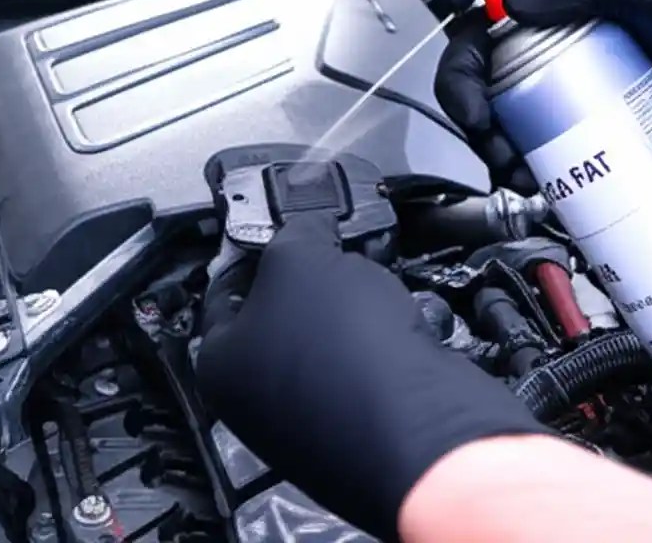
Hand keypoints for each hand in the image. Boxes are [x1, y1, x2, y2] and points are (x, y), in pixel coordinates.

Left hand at [194, 212, 547, 539]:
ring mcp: (318, 415)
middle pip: (285, 310)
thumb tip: (306, 223)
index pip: (223, 287)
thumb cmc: (348, 356)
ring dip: (361, 304)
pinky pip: (378, 362)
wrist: (430, 433)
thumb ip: (294, 231)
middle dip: (319, 272)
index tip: (285, 218)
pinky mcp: (373, 422)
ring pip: (337, 335)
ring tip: (381, 287)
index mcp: (222, 363)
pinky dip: (394, 338)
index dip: (257, 243)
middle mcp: (262, 399)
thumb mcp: (302, 258)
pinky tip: (409, 325)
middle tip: (341, 243)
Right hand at [434, 0, 651, 188]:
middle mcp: (562, 15)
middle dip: (465, 83)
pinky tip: (532, 174)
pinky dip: (522, 158)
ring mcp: (570, 67)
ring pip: (499, 95)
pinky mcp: (585, 112)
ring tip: (509, 159)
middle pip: (482, 39)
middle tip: (479, 116)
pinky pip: (536, 134)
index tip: (460, 3)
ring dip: (488, 132)